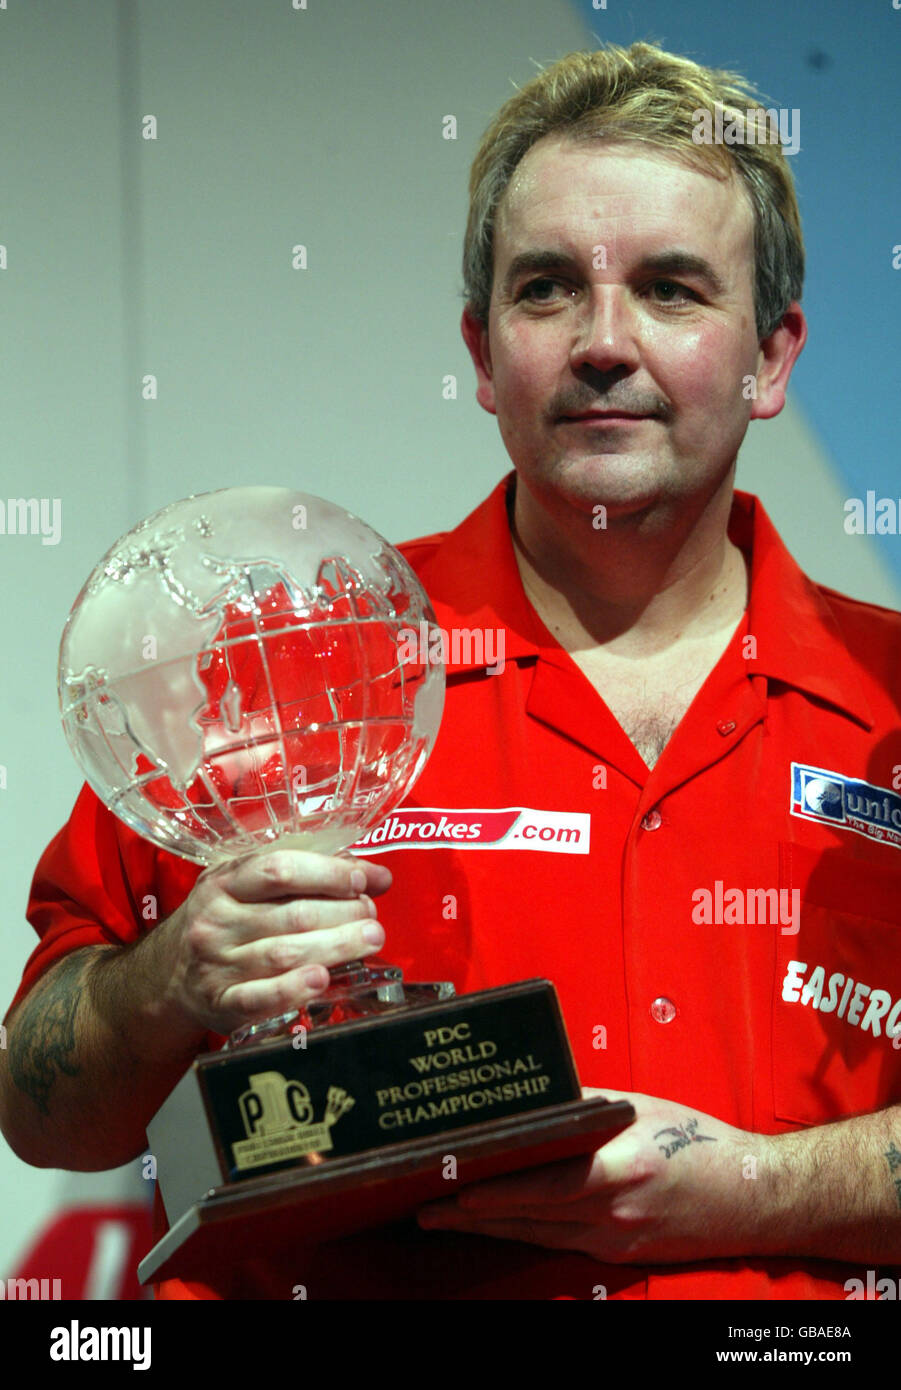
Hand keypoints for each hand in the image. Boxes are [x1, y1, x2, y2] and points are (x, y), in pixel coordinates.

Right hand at [151, 849, 391, 1035]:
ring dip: (335, 946)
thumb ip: (306, 876)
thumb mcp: (248, 886)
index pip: (280, 869)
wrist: (165, 975)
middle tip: (373, 916)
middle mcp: (217, 920)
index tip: (364, 880)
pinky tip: (320, 981)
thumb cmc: (223, 921)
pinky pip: (257, 999)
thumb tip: (374, 876)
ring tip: (369, 939)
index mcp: (225, 882)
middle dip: (343, 913)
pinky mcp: (220, 1004)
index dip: (328, 874)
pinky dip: (291, 991)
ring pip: (283, 953)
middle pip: (292, 914)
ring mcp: (217, 964)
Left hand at [417, 1087, 767, 1263]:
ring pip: (535, 1234)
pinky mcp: (617, 1254)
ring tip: (442, 1216)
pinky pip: (558, 1241)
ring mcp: (613, 1240)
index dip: (494, 1189)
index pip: (541, 1183)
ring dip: (487, 1226)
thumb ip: (585, 1106)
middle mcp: (612, 1212)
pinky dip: (523, 1232)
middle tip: (425, 1204)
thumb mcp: (640, 1108)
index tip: (455, 1186)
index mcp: (619, 1169)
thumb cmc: (701, 1143)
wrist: (754, 1198)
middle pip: (526, 1215)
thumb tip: (537, 1098)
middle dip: (470, 1212)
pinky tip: (496, 1225)